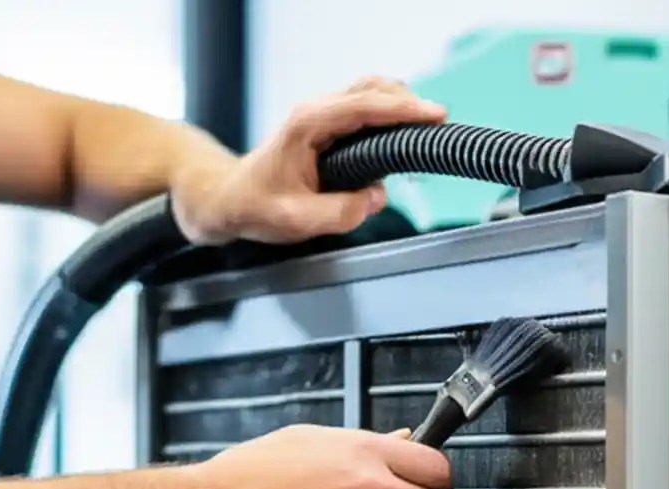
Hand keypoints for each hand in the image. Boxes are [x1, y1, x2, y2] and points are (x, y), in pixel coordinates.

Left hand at [171, 77, 445, 245]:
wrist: (230, 199)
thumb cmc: (256, 206)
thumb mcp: (297, 221)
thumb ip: (340, 212)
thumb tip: (375, 198)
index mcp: (307, 125)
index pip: (364, 106)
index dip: (403, 110)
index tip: (435, 116)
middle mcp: (315, 112)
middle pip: (372, 88)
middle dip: (408, 103)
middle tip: (437, 126)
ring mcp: (321, 116)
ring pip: (370, 93)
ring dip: (400, 106)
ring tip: (425, 131)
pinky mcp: (326, 126)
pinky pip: (365, 109)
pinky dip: (389, 115)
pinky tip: (403, 135)